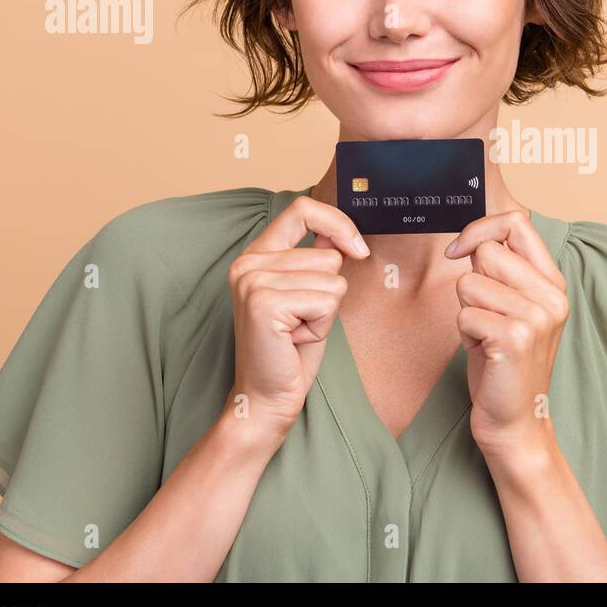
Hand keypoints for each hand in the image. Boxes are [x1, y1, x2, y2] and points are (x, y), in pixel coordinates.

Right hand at [226, 195, 369, 438]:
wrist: (266, 396)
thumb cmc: (290, 349)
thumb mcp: (306, 295)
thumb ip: (314, 260)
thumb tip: (341, 236)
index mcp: (256, 255)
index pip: (302, 210)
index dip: (338, 223)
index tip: (358, 249)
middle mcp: (248, 263)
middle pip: (329, 255)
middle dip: (329, 293)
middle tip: (300, 320)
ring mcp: (253, 280)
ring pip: (332, 279)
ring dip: (325, 312)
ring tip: (297, 330)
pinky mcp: (265, 303)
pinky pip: (327, 301)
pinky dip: (321, 325)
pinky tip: (295, 339)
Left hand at [444, 209, 568, 459]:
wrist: (516, 420)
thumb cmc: (504, 363)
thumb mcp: (512, 308)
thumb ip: (503, 272)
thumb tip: (474, 240)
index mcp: (553, 283)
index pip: (518, 223)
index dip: (481, 229)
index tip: (460, 251)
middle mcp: (552, 296)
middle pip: (488, 252)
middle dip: (471, 283)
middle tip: (486, 316)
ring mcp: (537, 317)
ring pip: (470, 284)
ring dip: (466, 312)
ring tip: (486, 337)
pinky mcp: (515, 338)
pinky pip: (465, 314)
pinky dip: (464, 334)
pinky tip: (484, 352)